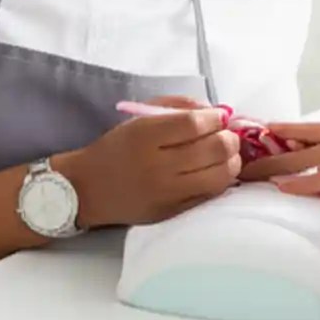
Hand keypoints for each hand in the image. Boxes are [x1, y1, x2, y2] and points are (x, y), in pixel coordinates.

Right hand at [57, 107, 240, 227]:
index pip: (194, 123)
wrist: (88, 189)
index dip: (215, 118)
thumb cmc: (116, 148)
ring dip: (231, 161)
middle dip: (229, 138)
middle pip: (214, 149)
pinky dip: (221, 180)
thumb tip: (216, 112)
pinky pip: (211, 195)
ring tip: (225, 154)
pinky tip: (215, 171)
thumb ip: (176, 108)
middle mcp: (157, 166)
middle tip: (226, 135)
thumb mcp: (138, 118)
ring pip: (220, 175)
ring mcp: (167, 193)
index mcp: (144, 136)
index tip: (219, 116)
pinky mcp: (173, 212)